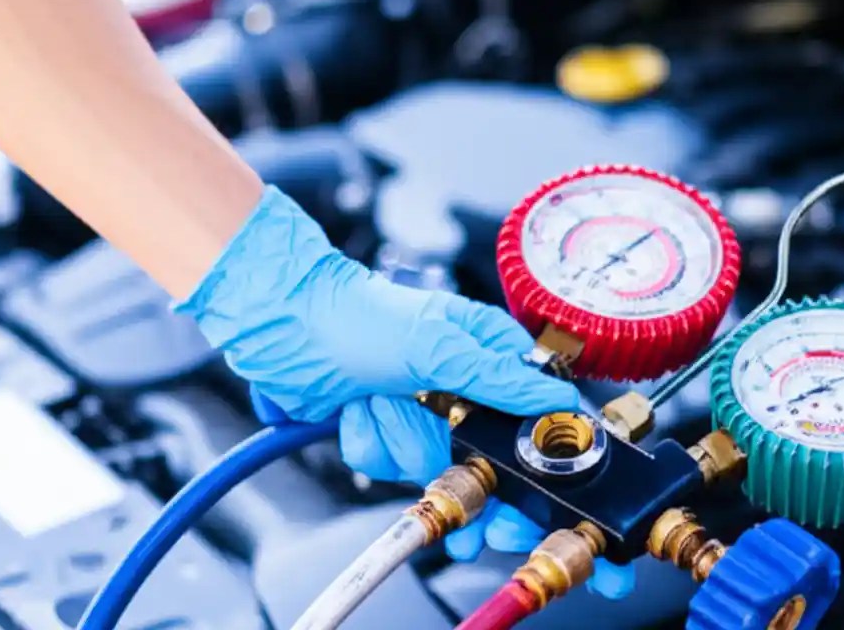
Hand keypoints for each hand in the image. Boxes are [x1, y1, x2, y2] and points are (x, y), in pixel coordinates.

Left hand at [176, 187, 631, 595]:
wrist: (284, 324)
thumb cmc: (359, 314)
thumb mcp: (438, 345)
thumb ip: (500, 380)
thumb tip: (558, 400)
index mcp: (487, 354)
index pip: (533, 412)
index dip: (538, 457)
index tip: (538, 495)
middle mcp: (461, 387)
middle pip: (488, 458)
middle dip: (468, 483)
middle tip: (478, 529)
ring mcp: (422, 413)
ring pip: (431, 464)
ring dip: (398, 440)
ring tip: (379, 400)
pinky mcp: (386, 434)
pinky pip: (389, 465)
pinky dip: (368, 442)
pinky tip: (355, 409)